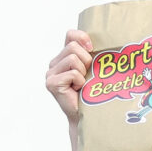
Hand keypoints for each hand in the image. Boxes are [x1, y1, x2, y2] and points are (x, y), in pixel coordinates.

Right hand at [45, 29, 93, 148]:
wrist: (88, 115)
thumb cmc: (92, 92)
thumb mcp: (93, 68)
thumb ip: (91, 53)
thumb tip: (100, 41)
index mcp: (64, 57)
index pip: (70, 34)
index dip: (82, 37)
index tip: (92, 48)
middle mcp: (54, 64)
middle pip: (73, 46)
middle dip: (86, 60)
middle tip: (87, 75)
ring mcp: (51, 74)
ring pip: (72, 58)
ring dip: (83, 72)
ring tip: (82, 84)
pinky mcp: (52, 83)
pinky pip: (72, 73)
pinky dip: (80, 81)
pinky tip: (78, 90)